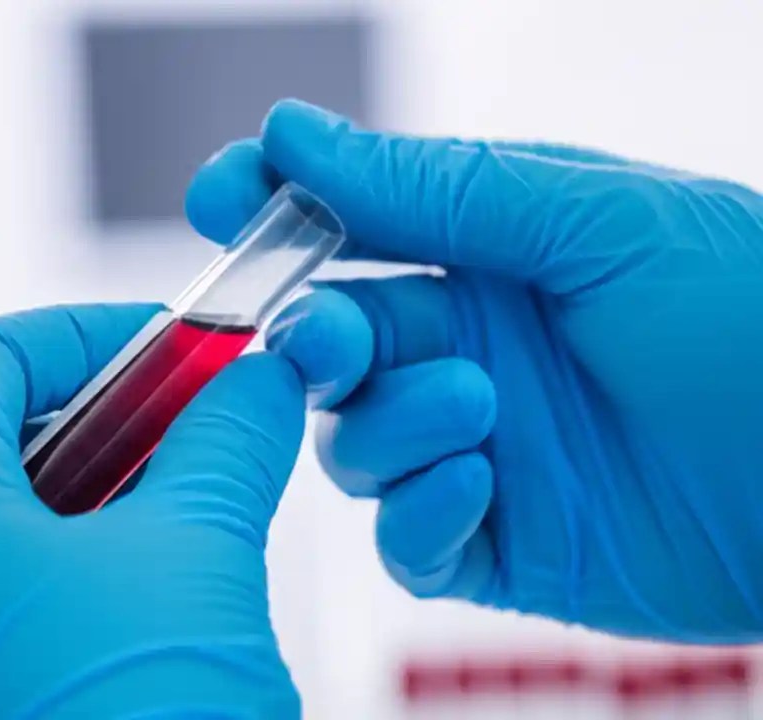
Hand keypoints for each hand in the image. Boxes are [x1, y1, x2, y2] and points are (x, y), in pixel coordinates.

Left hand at [0, 302, 371, 717]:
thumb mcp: (201, 558)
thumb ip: (224, 443)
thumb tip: (254, 387)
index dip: (77, 335)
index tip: (165, 350)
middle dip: (91, 424)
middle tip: (184, 430)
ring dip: (76, 507)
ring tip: (175, 522)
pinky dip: (45, 584)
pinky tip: (130, 610)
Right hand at [187, 99, 762, 643]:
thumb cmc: (749, 306)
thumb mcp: (592, 218)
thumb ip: (433, 187)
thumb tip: (291, 134)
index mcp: (487, 258)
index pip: (343, 229)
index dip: (273, 211)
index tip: (224, 199)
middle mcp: (467, 349)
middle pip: (326, 348)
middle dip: (306, 340)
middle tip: (328, 337)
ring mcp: (478, 448)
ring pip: (352, 444)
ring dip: (387, 428)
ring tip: (477, 411)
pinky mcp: (500, 543)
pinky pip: (405, 539)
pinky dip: (416, 517)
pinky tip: (477, 489)